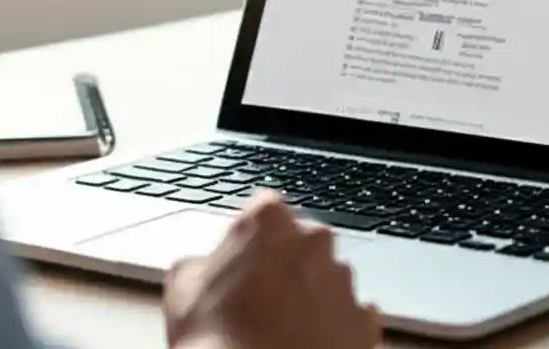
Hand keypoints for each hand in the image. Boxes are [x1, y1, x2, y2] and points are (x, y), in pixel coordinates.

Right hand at [163, 192, 380, 348]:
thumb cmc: (215, 338)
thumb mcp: (182, 289)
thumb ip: (199, 262)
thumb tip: (202, 266)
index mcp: (269, 220)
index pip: (263, 212)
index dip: (252, 240)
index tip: (243, 262)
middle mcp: (315, 240)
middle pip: (303, 244)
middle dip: (288, 265)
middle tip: (262, 300)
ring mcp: (344, 280)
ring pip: (329, 280)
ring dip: (312, 297)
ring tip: (284, 330)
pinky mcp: (366, 319)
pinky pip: (352, 317)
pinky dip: (335, 328)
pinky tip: (309, 344)